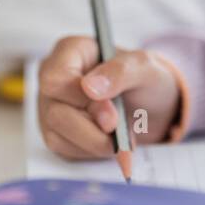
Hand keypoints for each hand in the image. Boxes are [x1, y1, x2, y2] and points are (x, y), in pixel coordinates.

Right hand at [37, 36, 181, 158]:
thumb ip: (121, 71)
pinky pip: (64, 150)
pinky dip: (91, 152)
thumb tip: (89, 87)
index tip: (112, 115)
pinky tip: (109, 141)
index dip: (80, 100)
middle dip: (92, 128)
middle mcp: (54, 79)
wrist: (154, 108)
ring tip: (122, 136)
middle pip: (55, 112)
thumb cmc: (147, 80)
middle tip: (120, 130)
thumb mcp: (145, 68)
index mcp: (70, 52)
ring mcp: (51, 107)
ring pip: (57, 135)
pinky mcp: (56, 133)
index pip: (55, 78)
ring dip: (95, 143)